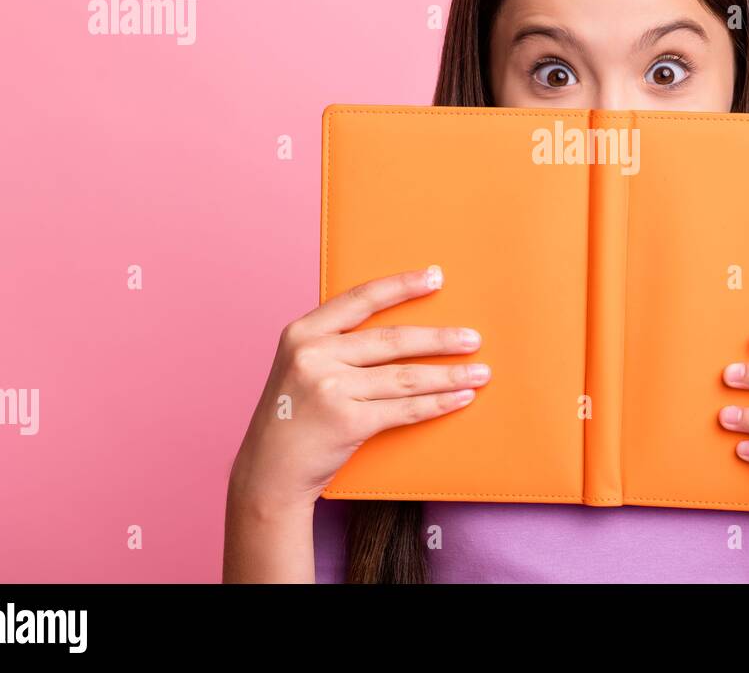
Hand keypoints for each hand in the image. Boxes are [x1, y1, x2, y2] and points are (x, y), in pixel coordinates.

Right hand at [223, 265, 487, 581]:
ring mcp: (330, 388)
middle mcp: (314, 355)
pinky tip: (460, 397)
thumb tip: (402, 329)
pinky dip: (437, 404)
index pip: (361, 299)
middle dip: (440, 340)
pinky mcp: (348, 421)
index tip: (436, 277)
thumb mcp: (299, 365)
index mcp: (303, 332)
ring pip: (406, 377)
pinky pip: (405, 409)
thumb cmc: (293, 415)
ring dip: (449, 375)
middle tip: (473, 339)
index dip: (402, 286)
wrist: (269, 471)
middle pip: (393, 340)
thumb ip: (336, 343)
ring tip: (480, 372)